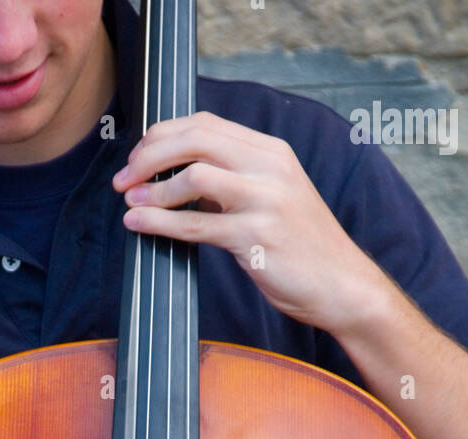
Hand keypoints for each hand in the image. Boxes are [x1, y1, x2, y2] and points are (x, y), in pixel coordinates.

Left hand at [113, 111, 387, 337]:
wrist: (343, 286)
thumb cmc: (302, 248)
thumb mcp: (273, 198)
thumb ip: (234, 181)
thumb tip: (180, 178)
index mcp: (271, 151)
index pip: (205, 124)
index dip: (163, 136)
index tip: (138, 157)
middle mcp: (269, 167)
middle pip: (194, 139)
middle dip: (149, 156)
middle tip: (124, 179)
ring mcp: (265, 201)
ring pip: (193, 177)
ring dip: (152, 190)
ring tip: (130, 203)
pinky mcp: (257, 238)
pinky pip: (195, 224)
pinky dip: (159, 222)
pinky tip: (138, 224)